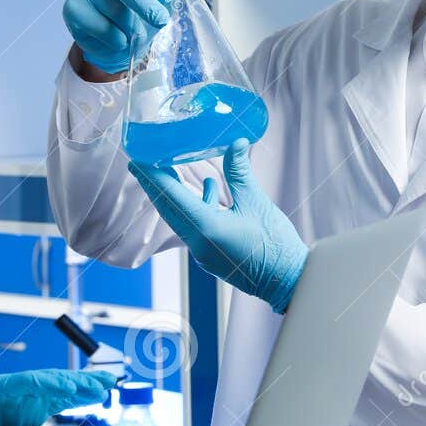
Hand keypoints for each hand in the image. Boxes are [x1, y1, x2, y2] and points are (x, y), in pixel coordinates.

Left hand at [0, 370, 116, 425]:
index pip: (31, 381)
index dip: (54, 382)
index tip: (75, 385)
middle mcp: (13, 390)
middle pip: (50, 380)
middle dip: (78, 380)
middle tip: (104, 381)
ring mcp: (24, 399)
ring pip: (58, 388)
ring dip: (82, 387)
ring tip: (108, 385)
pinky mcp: (31, 411)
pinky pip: (58, 401)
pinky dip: (77, 399)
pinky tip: (95, 398)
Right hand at [63, 0, 205, 74]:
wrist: (119, 38)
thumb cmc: (142, 5)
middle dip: (145, 6)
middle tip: (161, 20)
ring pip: (111, 9)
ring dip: (131, 26)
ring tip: (136, 30)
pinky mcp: (72, 10)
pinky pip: (99, 26)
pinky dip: (116, 38)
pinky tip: (120, 38)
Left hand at [128, 139, 307, 313]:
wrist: (288, 281)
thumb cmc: (275, 246)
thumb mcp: (257, 203)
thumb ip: (239, 173)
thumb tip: (235, 144)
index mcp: (206, 228)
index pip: (170, 196)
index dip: (152, 176)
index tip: (137, 160)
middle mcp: (197, 242)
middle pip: (167, 209)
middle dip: (153, 185)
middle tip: (140, 163)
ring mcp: (202, 252)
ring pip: (179, 218)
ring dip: (172, 195)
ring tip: (167, 172)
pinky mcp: (211, 255)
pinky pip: (192, 227)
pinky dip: (193, 207)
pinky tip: (207, 189)